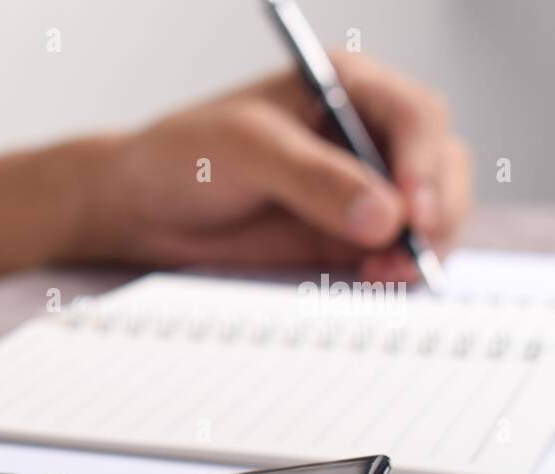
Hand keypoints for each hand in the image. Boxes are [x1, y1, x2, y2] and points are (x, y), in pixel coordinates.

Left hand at [67, 53, 472, 283]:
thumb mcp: (247, 153)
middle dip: (435, 210)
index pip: (414, 116)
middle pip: (438, 165)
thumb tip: (384, 216)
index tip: (412, 210)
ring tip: (388, 274)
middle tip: (411, 253)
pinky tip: (377, 281)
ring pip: (426, 211)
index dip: (425, 162)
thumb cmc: (181, 157)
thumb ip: (314, 181)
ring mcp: (357, 186)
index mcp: (345, 87)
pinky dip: (396, 268)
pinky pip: (392, 250)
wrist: (139, 207)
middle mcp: (362, 132)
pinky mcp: (342, 233)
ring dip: (421, 246)